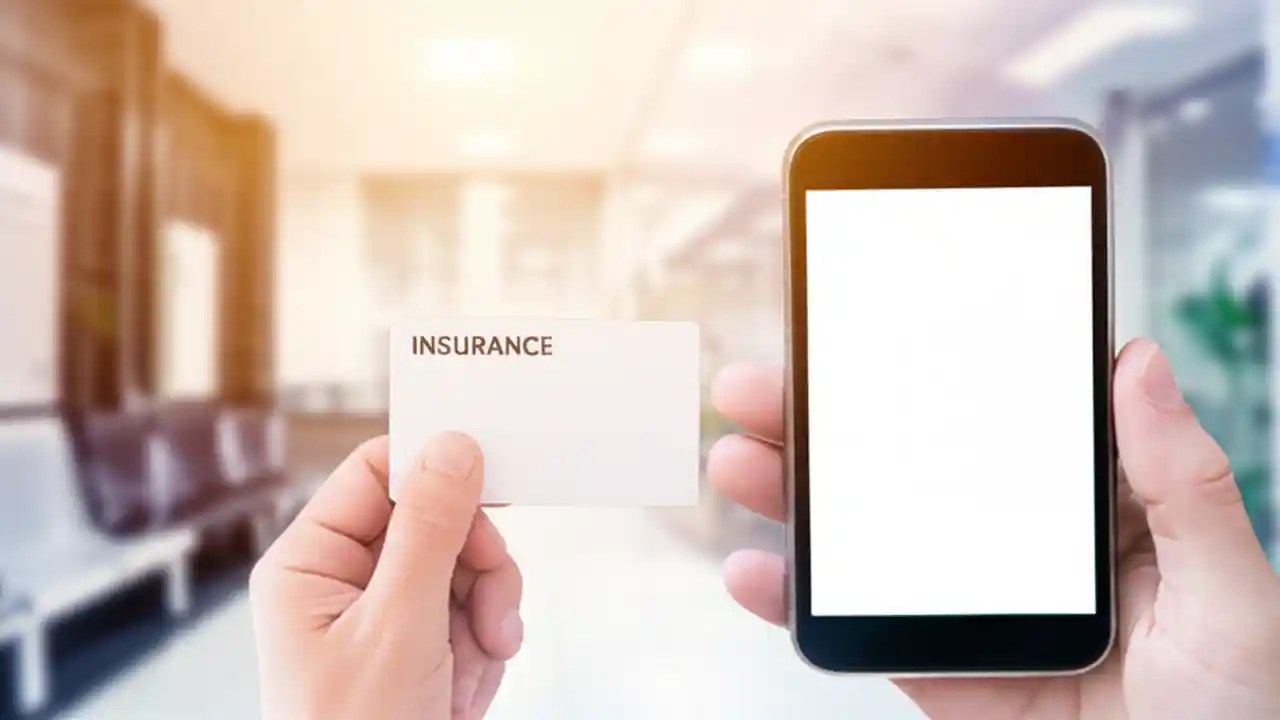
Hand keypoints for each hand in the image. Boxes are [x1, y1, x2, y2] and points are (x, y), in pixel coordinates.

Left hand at [250, 433, 522, 719]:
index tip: (492, 477)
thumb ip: (429, 530)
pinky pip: (473, 614)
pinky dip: (484, 648)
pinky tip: (465, 690)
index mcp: (310, 564)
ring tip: (478, 661)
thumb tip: (452, 448)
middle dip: (475, 567)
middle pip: (435, 521)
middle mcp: (344, 582)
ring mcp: (385, 616)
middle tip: (489, 610)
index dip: (434, 469)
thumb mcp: (397, 626)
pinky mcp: (420, 647)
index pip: (375, 473)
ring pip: (464, 569)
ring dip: (487, 614)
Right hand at [708, 338, 1279, 718]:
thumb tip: (1138, 362)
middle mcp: (1018, 546)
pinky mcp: (943, 673)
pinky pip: (861, 633)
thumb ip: (1184, 485)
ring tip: (736, 462)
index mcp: (1092, 507)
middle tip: (758, 387)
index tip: (857, 332)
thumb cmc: (1243, 710)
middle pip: (906, 470)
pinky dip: (798, 604)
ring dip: (792, 499)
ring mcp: (973, 609)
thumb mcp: (1230, 592)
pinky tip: (755, 572)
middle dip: (822, 426)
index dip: (919, 373)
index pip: (994, 420)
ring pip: (867, 541)